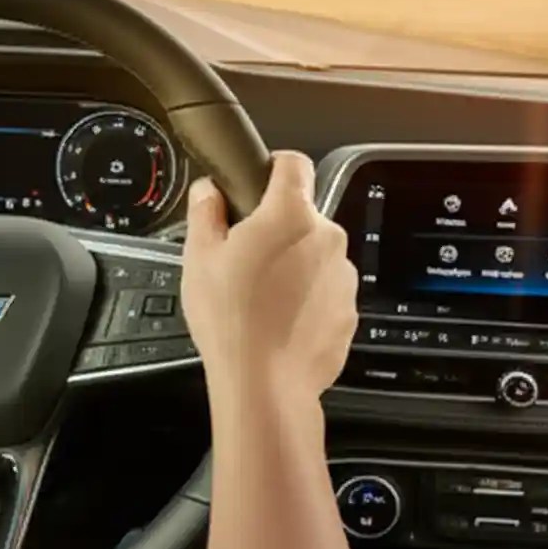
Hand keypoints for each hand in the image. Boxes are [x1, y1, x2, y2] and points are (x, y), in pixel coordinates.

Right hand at [181, 151, 357, 411]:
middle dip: (275, 230)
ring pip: (314, 255)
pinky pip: (325, 291)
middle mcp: (327, 237)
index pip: (294, 163)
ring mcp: (343, 275)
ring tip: (258, 299)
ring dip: (292, 266)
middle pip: (301, 216)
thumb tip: (209, 191)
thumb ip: (205, 212)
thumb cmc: (231, 321)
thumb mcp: (198, 258)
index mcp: (289, 215)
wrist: (265, 385)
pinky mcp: (349, 309)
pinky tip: (277, 321)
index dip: (273, 168)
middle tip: (241, 259)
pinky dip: (305, 300)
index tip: (258, 183)